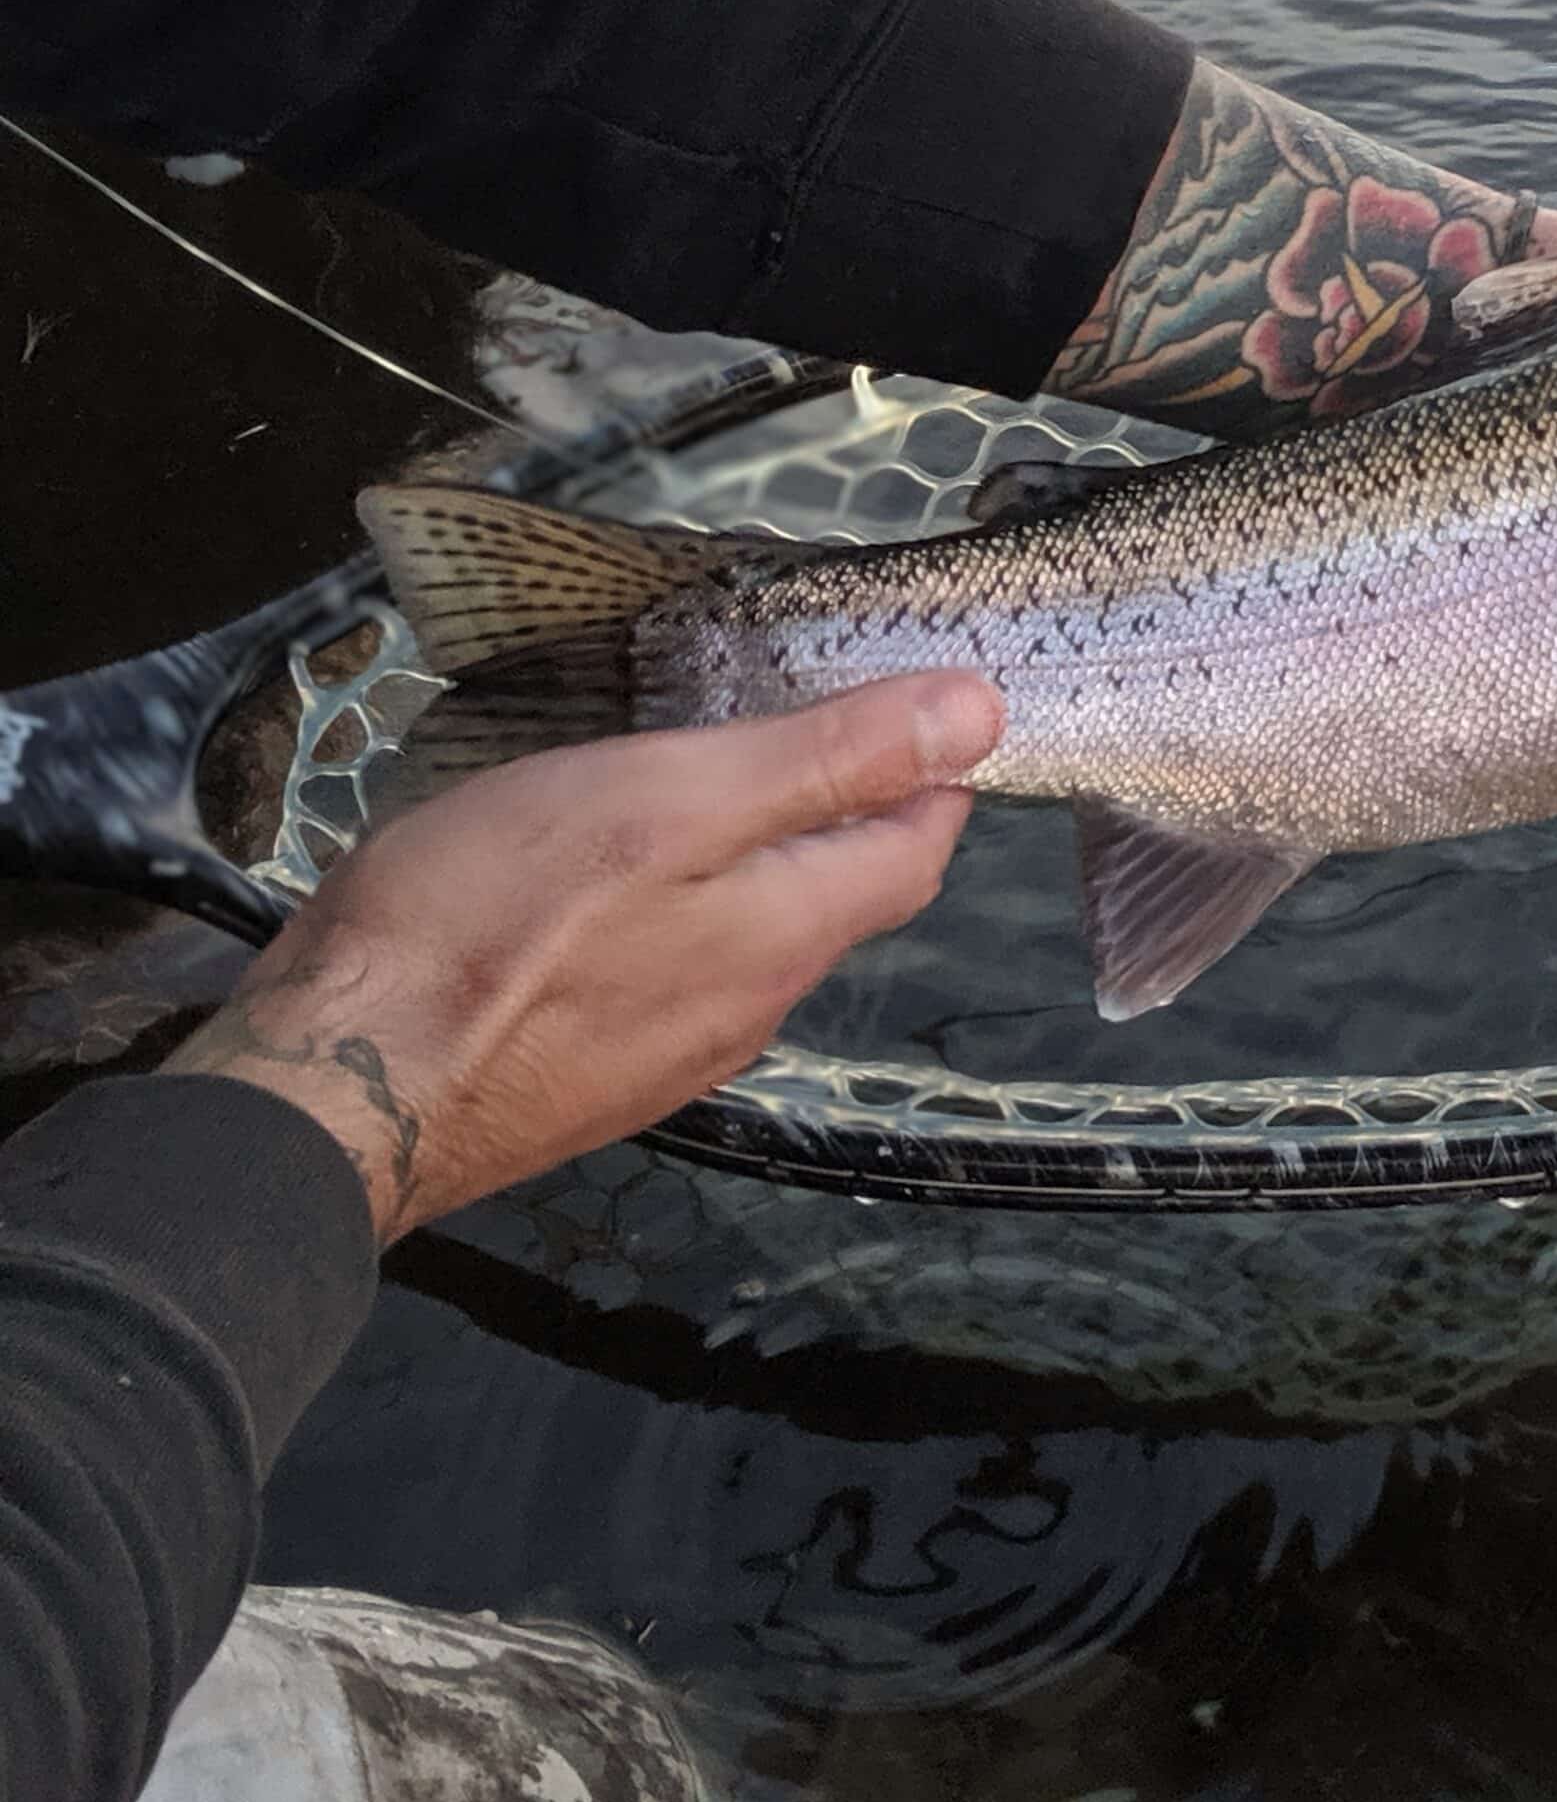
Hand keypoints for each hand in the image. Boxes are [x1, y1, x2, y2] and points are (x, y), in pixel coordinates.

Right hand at [165, 672, 1003, 1240]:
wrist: (330, 1098)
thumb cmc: (491, 925)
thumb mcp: (668, 800)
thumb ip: (824, 761)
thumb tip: (980, 713)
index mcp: (788, 934)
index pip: (916, 848)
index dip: (931, 770)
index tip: (919, 704)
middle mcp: (750, 1008)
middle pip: (839, 896)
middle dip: (843, 811)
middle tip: (802, 720)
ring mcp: (666, 1054)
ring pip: (749, 940)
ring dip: (750, 865)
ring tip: (696, 786)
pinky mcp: (586, 1076)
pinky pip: (664, 979)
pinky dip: (667, 916)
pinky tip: (604, 885)